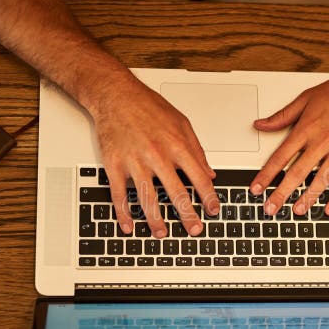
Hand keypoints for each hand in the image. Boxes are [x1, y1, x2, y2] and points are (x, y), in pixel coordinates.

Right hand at [90, 77, 219, 237]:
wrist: (115, 95)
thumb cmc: (148, 107)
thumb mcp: (182, 123)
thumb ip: (197, 150)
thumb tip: (210, 173)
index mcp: (177, 145)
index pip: (199, 177)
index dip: (208, 197)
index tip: (213, 210)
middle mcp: (157, 155)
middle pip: (176, 193)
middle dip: (188, 215)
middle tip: (195, 229)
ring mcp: (134, 161)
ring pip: (147, 198)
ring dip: (156, 220)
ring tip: (162, 233)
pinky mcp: (114, 164)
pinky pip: (119, 194)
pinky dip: (123, 213)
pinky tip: (129, 225)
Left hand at [250, 65, 328, 216]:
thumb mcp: (306, 98)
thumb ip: (282, 116)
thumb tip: (260, 125)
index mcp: (307, 128)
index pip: (280, 157)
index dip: (266, 175)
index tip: (256, 188)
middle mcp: (324, 141)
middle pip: (297, 173)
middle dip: (281, 193)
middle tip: (270, 208)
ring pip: (322, 180)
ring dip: (308, 198)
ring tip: (297, 211)